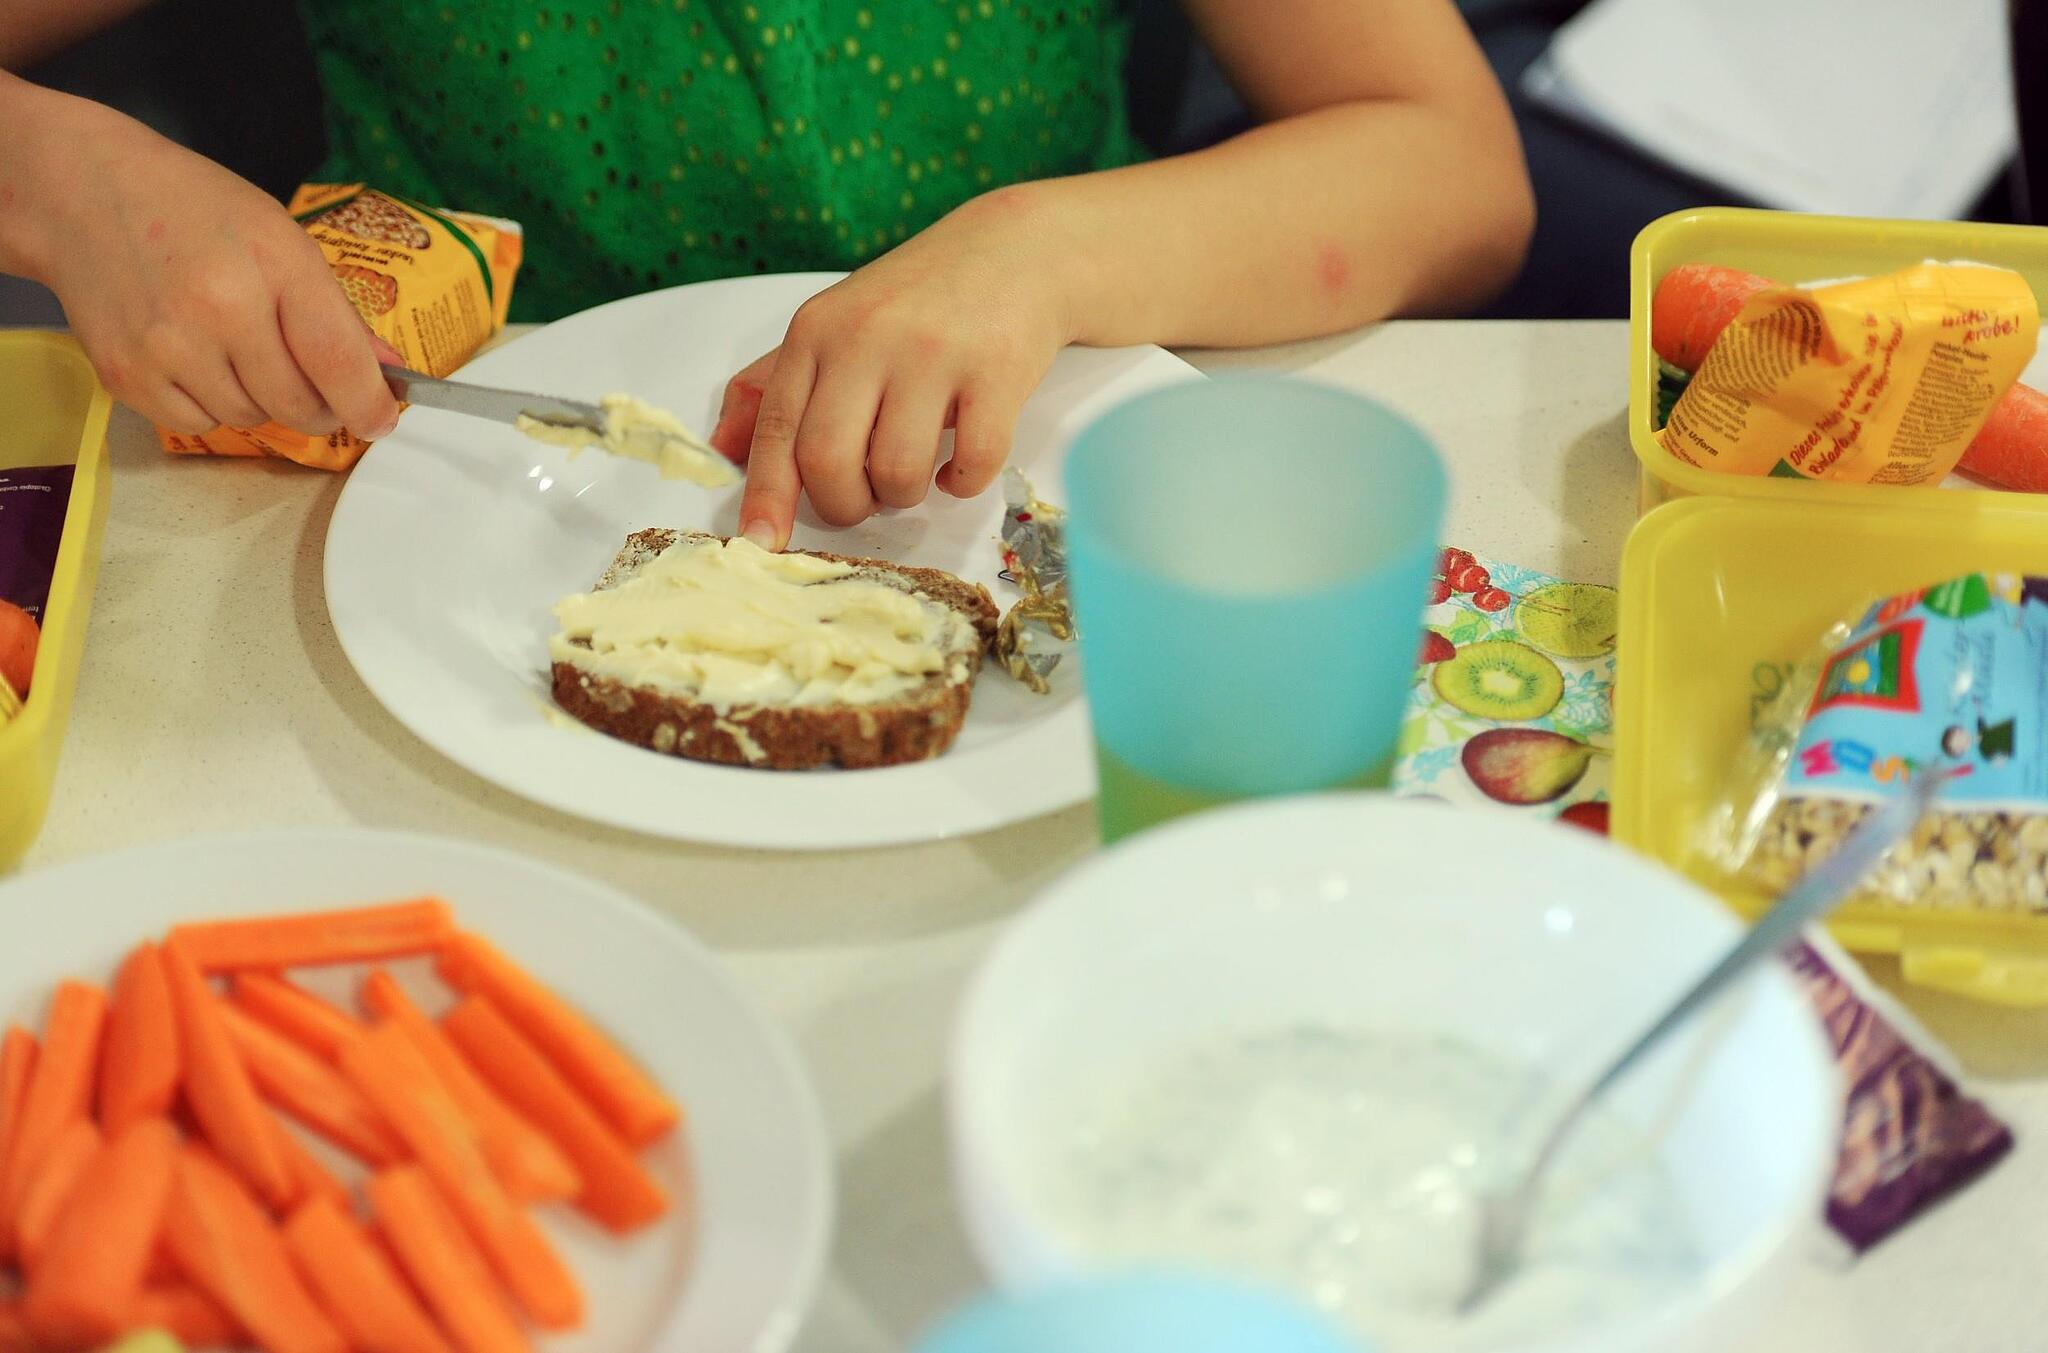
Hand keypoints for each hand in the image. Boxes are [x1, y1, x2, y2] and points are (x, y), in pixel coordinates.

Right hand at [13, 93, 399, 439]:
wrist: (82, 194)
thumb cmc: (192, 210)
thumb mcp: (279, 237)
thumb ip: (336, 312)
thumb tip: (388, 374)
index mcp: (273, 264)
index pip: (338, 363)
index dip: (369, 405)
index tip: (381, 420)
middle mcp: (219, 308)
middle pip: (299, 405)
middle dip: (316, 404)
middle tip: (308, 381)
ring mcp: (167, 345)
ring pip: (250, 419)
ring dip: (259, 400)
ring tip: (236, 348)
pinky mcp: (125, 374)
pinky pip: (197, 424)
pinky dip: (208, 404)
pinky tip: (195, 357)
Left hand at [710, 187, 1074, 547]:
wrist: (1016, 251)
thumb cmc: (919, 300)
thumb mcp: (836, 325)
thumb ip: (774, 384)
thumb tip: (720, 448)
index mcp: (817, 331)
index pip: (776, 427)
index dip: (766, 495)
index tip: (760, 542)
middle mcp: (867, 338)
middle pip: (829, 462)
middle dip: (844, 505)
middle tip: (867, 497)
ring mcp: (934, 354)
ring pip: (897, 473)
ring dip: (904, 497)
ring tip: (917, 471)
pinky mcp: (996, 372)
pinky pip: (971, 465)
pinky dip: (962, 485)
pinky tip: (960, 465)